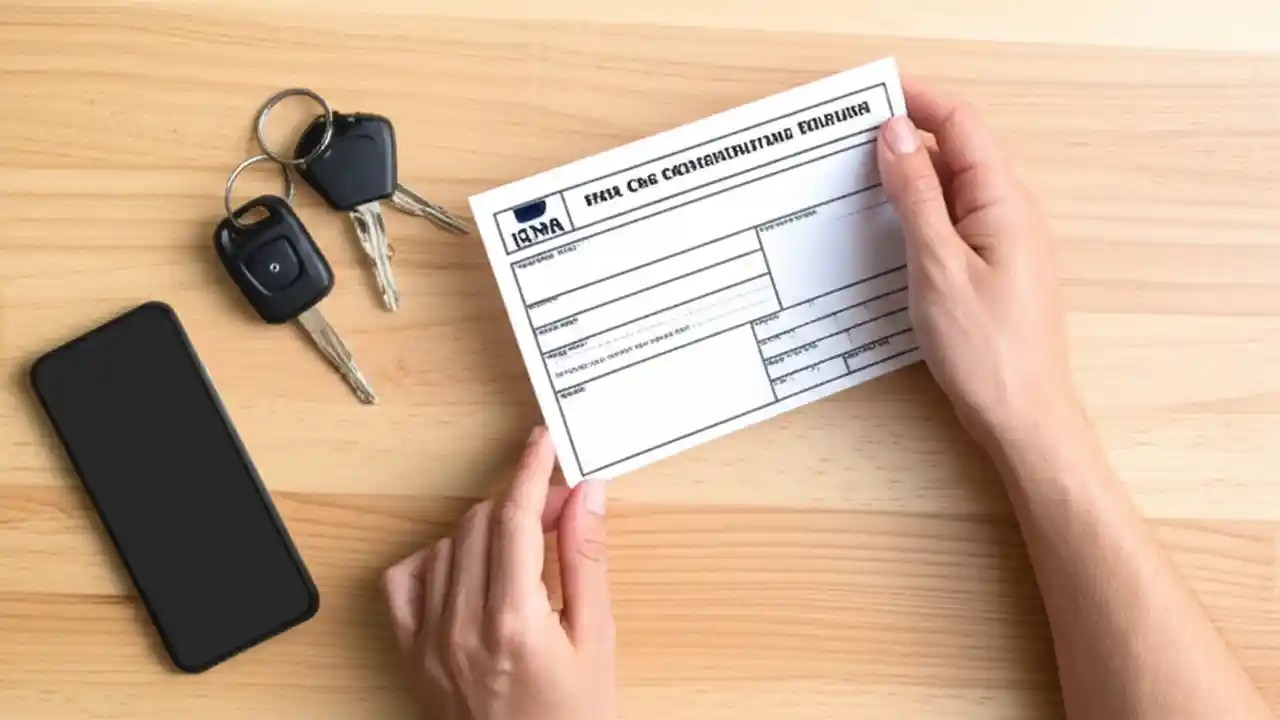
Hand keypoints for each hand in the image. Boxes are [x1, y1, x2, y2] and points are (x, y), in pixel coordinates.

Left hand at [381, 427, 615, 719]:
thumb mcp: (596, 640)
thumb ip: (586, 561)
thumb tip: (585, 496)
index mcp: (515, 621)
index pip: (516, 518)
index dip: (531, 470)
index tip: (542, 443)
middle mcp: (463, 626)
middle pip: (482, 522)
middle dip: (521, 504)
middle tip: (559, 515)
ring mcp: (429, 640)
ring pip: (447, 543)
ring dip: (485, 531)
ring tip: (523, 554)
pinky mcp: (411, 654)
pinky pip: (405, 579)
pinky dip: (435, 560)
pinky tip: (467, 570)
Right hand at [876, 82, 1082, 451]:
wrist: (1022, 416)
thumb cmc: (987, 350)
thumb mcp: (938, 266)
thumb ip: (917, 196)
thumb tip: (893, 135)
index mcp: (1003, 201)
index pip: (960, 124)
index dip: (917, 101)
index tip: (869, 95)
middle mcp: (1007, 211)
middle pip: (954, 150)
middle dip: (903, 136)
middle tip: (845, 141)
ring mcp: (1001, 240)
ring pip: (949, 188)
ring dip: (906, 178)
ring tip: (853, 181)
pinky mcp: (989, 267)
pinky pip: (950, 221)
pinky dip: (916, 213)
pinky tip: (883, 228)